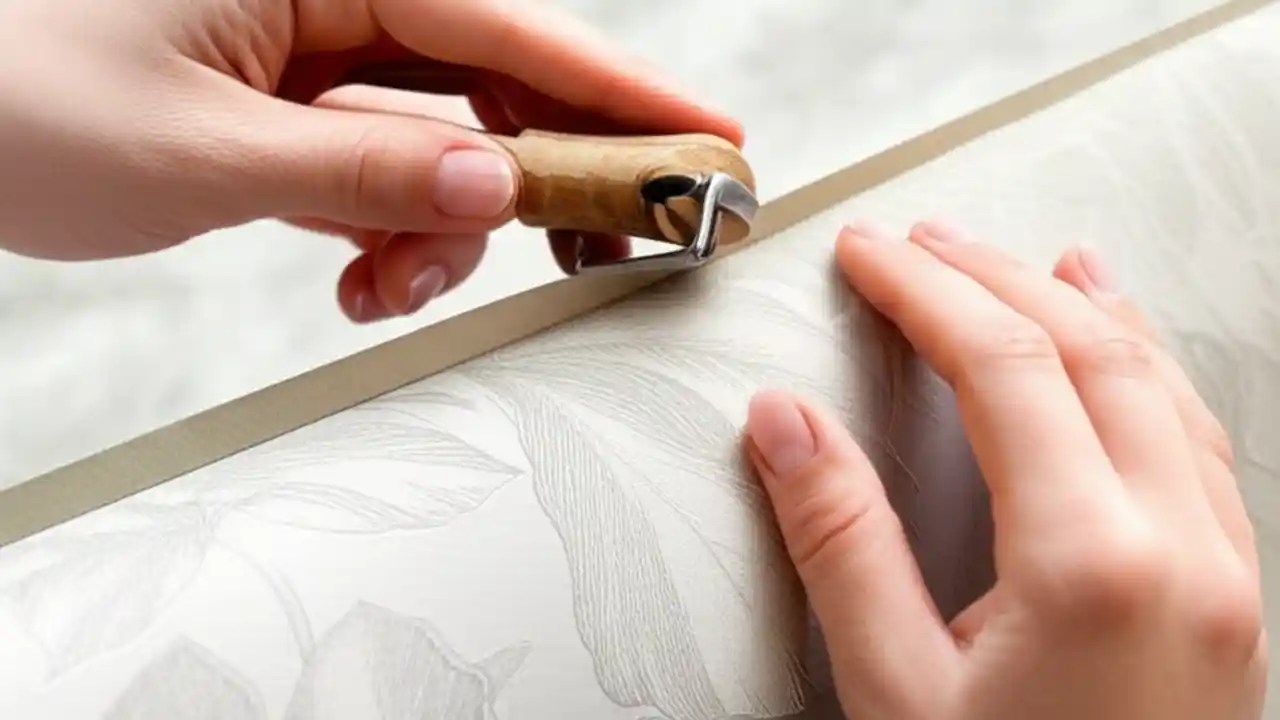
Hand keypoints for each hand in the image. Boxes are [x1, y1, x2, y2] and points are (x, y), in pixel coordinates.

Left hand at [0, 0, 738, 321]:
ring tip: (391, 286)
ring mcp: (308, 58)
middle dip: (546, 169)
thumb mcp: (198, 151)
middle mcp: (325, 0)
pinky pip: (382, 169)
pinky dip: (391, 233)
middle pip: (494, 78)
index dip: (616, 89)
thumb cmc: (11, 101)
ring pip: (442, 139)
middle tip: (603, 244)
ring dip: (444, 227)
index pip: (501, 28)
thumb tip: (494, 183)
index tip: (703, 139)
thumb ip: (359, 168)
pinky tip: (362, 276)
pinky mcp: (289, 111)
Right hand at [745, 221, 1266, 718]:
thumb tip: (784, 424)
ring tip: (1032, 260)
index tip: (869, 255)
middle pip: (1088, 351)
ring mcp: (1226, 570)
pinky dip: (1149, 372)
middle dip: (995, 278)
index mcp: (1091, 562)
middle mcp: (1182, 548)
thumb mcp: (896, 695)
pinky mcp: (1237, 597)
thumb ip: (840, 544)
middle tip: (921, 243)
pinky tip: (1125, 358)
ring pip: (1161, 384)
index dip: (926, 292)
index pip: (1003, 368)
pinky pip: (1200, 441)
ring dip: (1084, 309)